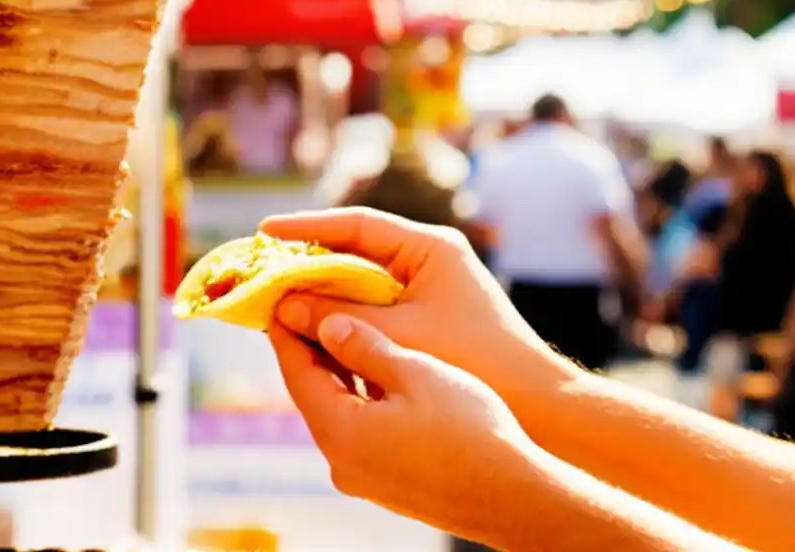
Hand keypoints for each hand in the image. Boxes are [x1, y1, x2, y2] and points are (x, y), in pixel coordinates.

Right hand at [262, 207, 567, 402]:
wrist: (537, 402)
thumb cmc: (476, 360)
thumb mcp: (399, 335)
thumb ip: (340, 317)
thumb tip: (284, 305)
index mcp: (431, 248)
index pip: (358, 225)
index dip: (307, 228)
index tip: (265, 232)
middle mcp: (429, 261)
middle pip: (355, 253)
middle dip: (308, 264)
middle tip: (261, 273)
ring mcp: (429, 290)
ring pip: (362, 285)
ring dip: (324, 295)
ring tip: (277, 305)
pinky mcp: (428, 319)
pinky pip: (375, 311)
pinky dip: (345, 320)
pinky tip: (316, 336)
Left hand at [269, 313, 544, 546]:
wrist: (514, 496)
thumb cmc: (471, 430)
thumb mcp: (417, 373)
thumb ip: (366, 348)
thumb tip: (327, 324)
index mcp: (340, 432)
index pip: (296, 372)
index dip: (288, 331)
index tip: (280, 298)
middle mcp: (341, 462)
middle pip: (312, 393)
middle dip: (312, 349)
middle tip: (309, 305)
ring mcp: (362, 478)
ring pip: (337, 412)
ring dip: (338, 374)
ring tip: (344, 330)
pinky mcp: (385, 484)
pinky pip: (358, 432)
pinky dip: (360, 400)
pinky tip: (376, 374)